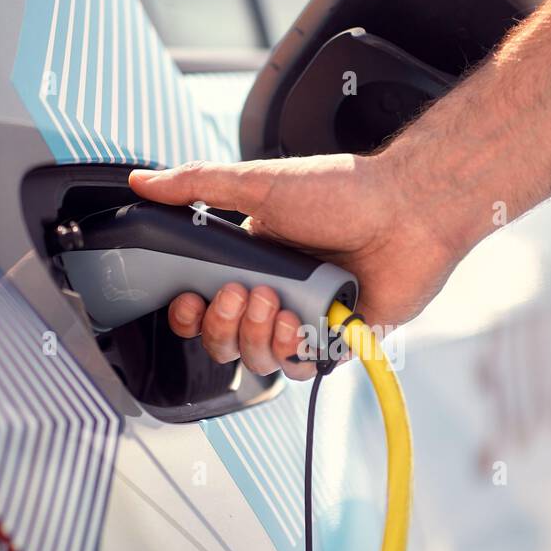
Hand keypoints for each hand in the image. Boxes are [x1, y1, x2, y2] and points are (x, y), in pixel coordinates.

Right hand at [127, 151, 457, 377]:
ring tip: (276, 303)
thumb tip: (143, 182)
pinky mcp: (339, 339)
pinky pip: (303, 368)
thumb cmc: (343, 191)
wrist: (407, 210)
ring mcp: (307, 319)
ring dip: (256, 337)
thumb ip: (197, 184)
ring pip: (259, 359)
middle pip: (225, 341)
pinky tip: (299, 325)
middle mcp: (277, 294)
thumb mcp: (258, 182)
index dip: (190, 314)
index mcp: (251, 261)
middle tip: (243, 293)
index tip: (190, 301)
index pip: (203, 306)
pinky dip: (293, 353)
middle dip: (223, 325)